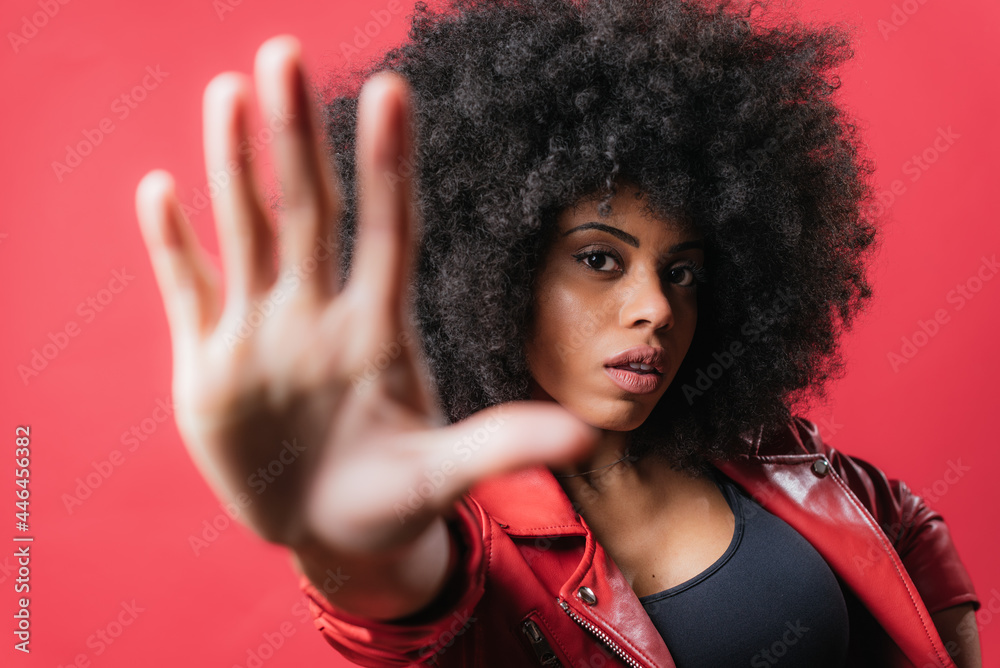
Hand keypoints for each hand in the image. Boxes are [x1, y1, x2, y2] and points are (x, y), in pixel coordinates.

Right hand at [134, 36, 596, 567]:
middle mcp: (320, 316)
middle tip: (283, 54)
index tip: (394, 91)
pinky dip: (173, 246)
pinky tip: (159, 188)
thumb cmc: (393, 501)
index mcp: (380, 332)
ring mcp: (262, 336)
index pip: (388, 231)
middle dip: (296, 136)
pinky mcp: (210, 368)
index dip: (388, 166)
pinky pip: (189, 292)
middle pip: (308, 210)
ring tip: (227, 91)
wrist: (331, 535)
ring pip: (247, 233)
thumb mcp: (443, 477)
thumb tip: (586, 430)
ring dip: (233, 167)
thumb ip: (500, 446)